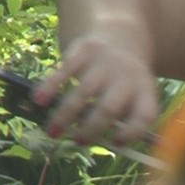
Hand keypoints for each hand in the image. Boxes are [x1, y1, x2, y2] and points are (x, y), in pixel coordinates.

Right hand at [32, 35, 160, 145]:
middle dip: (90, 129)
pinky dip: (50, 87)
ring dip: (65, 116)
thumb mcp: (136, 97)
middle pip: (109, 108)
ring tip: (52, 132)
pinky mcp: (85, 49)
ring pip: (83, 92)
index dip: (131, 133)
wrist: (122, 37)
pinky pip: (65, 70)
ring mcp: (106, 61)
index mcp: (145, 92)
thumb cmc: (126, 82)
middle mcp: (128, 76)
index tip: (115, 143)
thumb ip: (125, 121)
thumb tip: (105, 147)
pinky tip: (39, 101)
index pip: (143, 116)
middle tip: (77, 141)